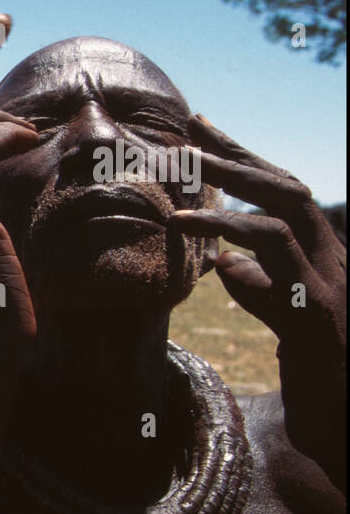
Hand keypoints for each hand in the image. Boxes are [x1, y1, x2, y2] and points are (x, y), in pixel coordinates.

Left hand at [172, 116, 346, 486]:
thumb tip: (228, 264)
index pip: (286, 195)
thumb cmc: (322, 383)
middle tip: (187, 132)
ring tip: (180, 182)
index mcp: (328, 261)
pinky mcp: (320, 321)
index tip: (201, 130)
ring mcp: (334, 289)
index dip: (247, 159)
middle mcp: (337, 264)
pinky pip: (280, 270)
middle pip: (288, 190)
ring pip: (286, 218)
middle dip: (237, 156)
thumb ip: (263, 292)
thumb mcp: (287, 327)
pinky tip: (201, 247)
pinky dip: (240, 249)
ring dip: (230, 194)